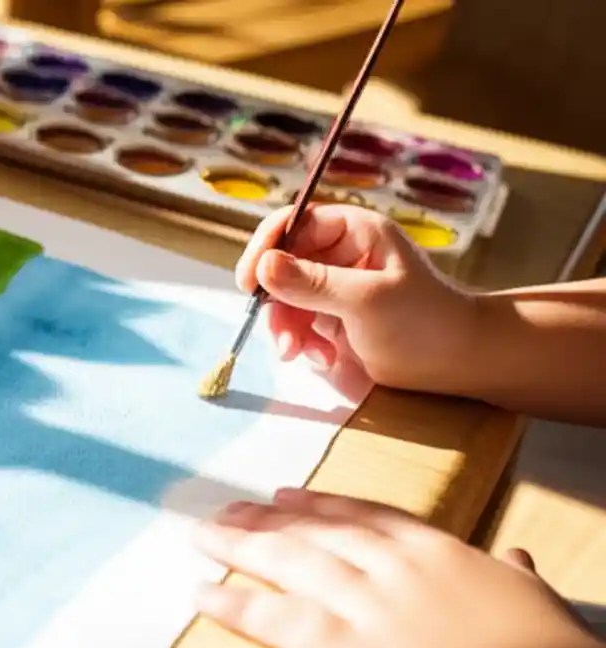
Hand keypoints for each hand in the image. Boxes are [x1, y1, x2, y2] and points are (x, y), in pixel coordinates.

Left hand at [193, 489, 605, 647]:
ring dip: (241, 546)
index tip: (284, 495)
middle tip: (225, 510)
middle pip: (317, 533)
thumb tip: (514, 557)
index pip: (366, 518)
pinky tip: (202, 593)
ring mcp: (369, 604)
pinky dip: (236, 603)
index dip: (320, 506)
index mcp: (438, 551)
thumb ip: (509, 574)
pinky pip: (279, 621)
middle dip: (267, 521)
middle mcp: (394, 567)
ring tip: (202, 535)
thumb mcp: (531, 600)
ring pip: (291, 563)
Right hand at [235, 205, 477, 394]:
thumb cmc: (423, 322)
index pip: (292, 223)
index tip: (249, 282)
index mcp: (352, 231)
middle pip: (279, 265)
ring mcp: (332, 287)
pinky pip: (295, 324)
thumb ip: (313, 283)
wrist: (456, 365)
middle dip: (275, 302)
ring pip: (282, 299)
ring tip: (300, 354)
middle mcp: (338, 253)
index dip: (265, 247)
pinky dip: (300, 343)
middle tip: (279, 334)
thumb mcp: (367, 300)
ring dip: (285, 328)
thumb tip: (262, 266)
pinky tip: (321, 358)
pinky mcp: (330, 318)